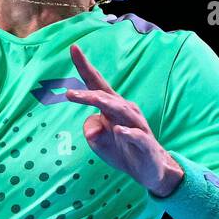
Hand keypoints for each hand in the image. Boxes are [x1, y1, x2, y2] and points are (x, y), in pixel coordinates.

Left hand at [64, 43, 183, 195]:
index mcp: (112, 106)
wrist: (150, 170)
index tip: (73, 48)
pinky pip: (137, 136)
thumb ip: (91, 129)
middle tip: (69, 94)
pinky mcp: (146, 143)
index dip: (85, 66)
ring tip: (92, 100)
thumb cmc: (122, 149)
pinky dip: (128, 133)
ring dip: (106, 105)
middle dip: (88, 94)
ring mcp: (137, 126)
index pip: (96, 84)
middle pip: (105, 97)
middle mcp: (126, 111)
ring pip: (122, 111)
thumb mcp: (99, 142)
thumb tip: (91, 126)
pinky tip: (119, 131)